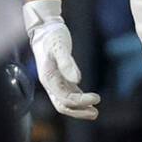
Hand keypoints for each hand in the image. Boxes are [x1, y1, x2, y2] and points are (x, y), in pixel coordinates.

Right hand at [23, 0, 99, 119]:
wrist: (44, 29)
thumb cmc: (52, 36)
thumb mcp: (59, 47)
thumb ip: (67, 63)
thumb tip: (77, 80)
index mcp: (48, 78)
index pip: (65, 98)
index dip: (81, 101)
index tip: (97, 98)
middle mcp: (50, 83)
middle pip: (63, 105)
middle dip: (79, 112)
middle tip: (95, 112)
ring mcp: (54, 82)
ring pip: (65, 102)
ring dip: (79, 108)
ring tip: (94, 110)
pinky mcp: (60, 78)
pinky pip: (68, 93)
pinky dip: (78, 99)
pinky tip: (89, 99)